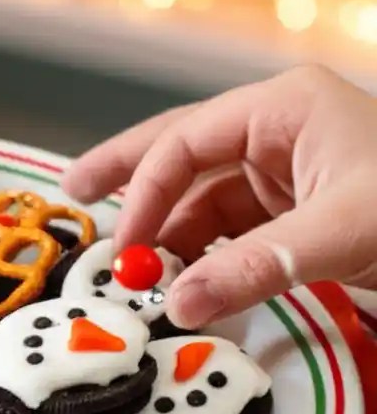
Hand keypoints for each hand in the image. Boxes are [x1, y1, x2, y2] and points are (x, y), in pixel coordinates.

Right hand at [61, 65, 376, 328]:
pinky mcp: (295, 211)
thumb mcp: (340, 234)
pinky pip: (230, 230)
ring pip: (202, 197)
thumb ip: (254, 268)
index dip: (144, 191)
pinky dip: (202, 256)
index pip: (185, 142)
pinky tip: (179, 279)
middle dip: (127, 178)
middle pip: (180, 150)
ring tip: (131, 269)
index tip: (126, 246)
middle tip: (73, 194)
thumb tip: (179, 306)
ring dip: (168, 235)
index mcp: (283, 107)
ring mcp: (285, 171)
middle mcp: (277, 131)